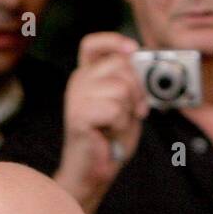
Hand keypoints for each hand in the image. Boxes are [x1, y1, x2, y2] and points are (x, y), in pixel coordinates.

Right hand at [54, 33, 147, 213]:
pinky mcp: (78, 116)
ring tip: (115, 125)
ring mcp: (75, 98)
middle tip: (131, 111)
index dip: (114, 41)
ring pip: (122, 87)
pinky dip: (120, 124)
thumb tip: (137, 57)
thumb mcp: (125, 102)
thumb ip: (128, 78)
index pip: (93, 44)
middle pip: (121, 64)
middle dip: (136, 88)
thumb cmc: (109, 140)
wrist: (92, 172)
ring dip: (128, 111)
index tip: (132, 49)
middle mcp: (77, 83)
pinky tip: (108, 133)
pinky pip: (116, 109)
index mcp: (86, 77)